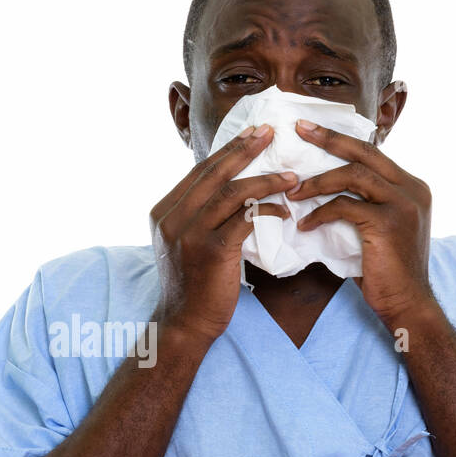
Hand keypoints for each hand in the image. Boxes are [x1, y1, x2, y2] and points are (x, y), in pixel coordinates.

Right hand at [150, 125, 296, 344]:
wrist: (185, 324)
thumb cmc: (192, 285)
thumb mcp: (184, 243)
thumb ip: (198, 215)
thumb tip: (227, 189)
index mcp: (164, 211)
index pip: (199, 172)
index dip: (228, 151)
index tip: (252, 134)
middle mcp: (172, 217)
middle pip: (213, 173)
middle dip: (245, 150)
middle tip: (271, 132)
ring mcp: (189, 233)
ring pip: (232, 192)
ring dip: (265, 180)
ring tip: (292, 176)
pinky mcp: (211, 250)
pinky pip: (245, 219)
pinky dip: (268, 210)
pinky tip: (285, 209)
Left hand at [286, 119, 435, 330]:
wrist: (407, 304)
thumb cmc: (387, 272)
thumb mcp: (380, 230)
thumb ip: (366, 206)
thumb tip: (328, 192)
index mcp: (411, 186)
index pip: (373, 154)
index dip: (342, 141)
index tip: (313, 131)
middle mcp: (412, 189)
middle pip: (364, 152)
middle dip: (329, 139)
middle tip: (299, 130)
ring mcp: (402, 204)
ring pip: (353, 175)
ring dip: (318, 182)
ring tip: (294, 193)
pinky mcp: (387, 223)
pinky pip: (345, 206)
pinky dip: (321, 213)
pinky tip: (306, 225)